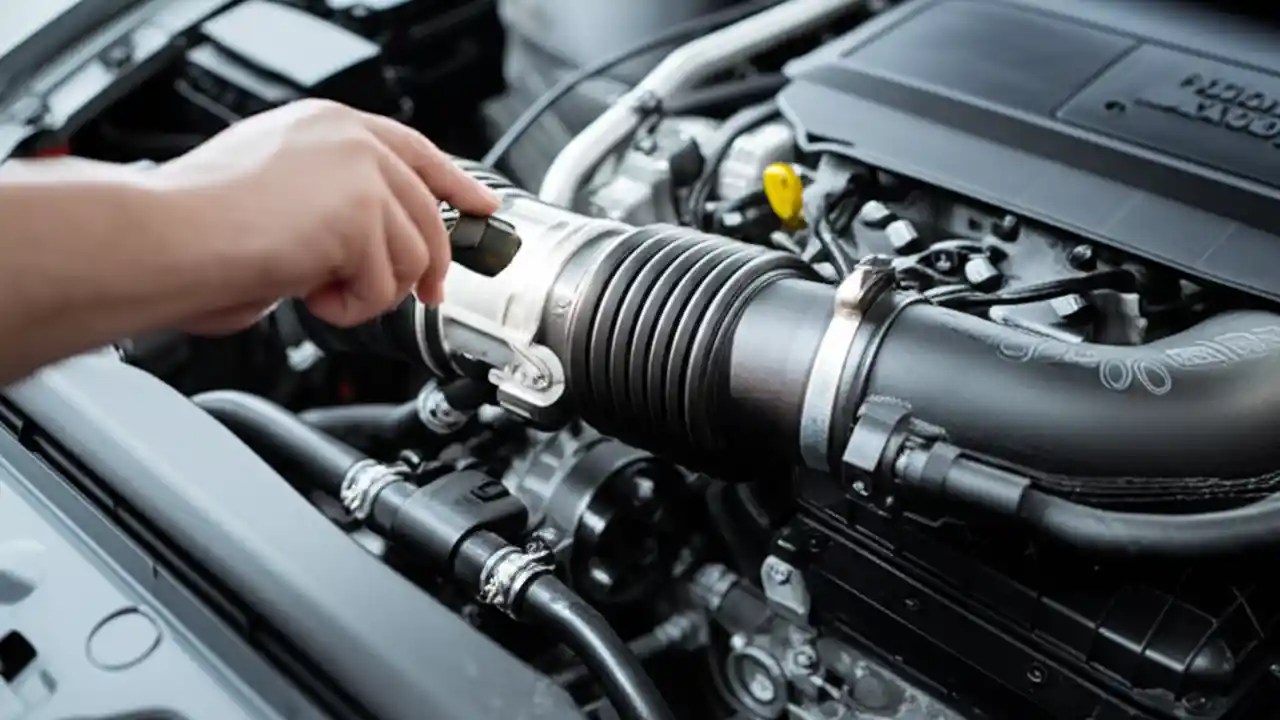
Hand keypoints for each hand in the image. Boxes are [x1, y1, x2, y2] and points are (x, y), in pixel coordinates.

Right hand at [149, 99, 499, 333]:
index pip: (417, 152)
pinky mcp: (361, 216)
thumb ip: (333, 197)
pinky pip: (384, 286)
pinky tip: (309, 295)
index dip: (457, 185)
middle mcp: (351, 141)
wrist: (167, 238)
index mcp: (329, 125)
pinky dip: (350, 308)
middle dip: (425, 267)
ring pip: (411, 258)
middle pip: (428, 216)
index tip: (484, 206)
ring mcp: (360, 175)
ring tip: (321, 291)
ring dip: (370, 292)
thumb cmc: (197, 224)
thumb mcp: (281, 190)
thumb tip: (370, 239)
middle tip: (422, 295)